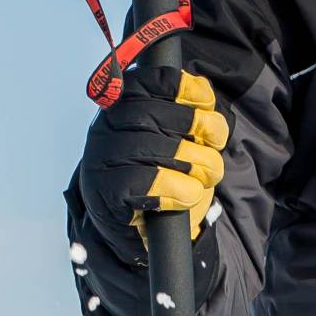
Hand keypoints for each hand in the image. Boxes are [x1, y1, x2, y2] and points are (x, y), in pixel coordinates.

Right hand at [78, 63, 228, 254]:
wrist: (140, 232)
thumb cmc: (164, 177)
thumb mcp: (177, 138)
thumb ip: (188, 112)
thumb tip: (204, 95)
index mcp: (120, 107)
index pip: (147, 82)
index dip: (183, 88)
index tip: (206, 104)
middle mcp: (104, 130)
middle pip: (155, 115)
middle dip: (198, 127)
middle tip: (215, 145)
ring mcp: (100, 161)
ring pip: (157, 149)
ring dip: (197, 163)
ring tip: (206, 175)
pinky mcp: (107, 194)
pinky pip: (151, 183)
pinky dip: (180, 190)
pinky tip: (186, 195)